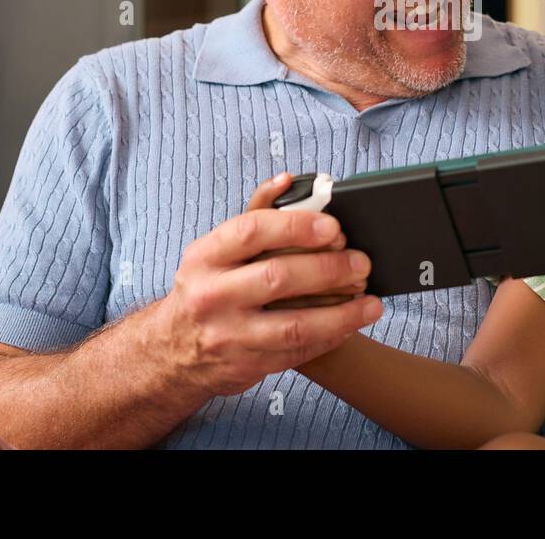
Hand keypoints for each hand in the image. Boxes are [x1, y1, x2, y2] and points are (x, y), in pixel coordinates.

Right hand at [158, 172, 382, 397]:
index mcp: (206, 256)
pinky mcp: (246, 365)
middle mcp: (212, 295)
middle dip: (329, 268)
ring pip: (294, 325)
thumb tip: (287, 180)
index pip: (252, 230)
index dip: (296, 226)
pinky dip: (330, 337)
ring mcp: (228, 335)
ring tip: (371, 303)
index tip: (334, 227)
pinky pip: (298, 352)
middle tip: (362, 263)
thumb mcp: (216, 250)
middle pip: (278, 277)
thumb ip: (254, 216)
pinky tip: (351, 325)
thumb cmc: (207, 287)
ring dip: (341, 314)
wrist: (173, 350)